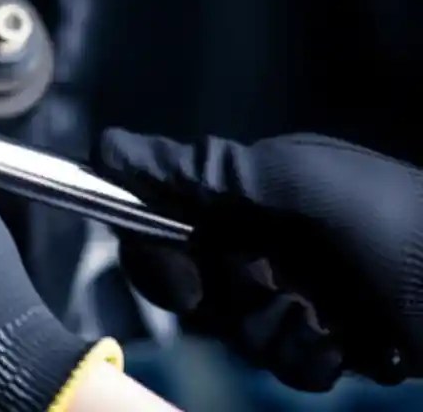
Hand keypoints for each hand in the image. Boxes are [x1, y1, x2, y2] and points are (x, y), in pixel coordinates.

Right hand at [96, 131, 422, 390]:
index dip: (159, 248)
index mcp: (263, 186)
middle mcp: (274, 232)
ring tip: (338, 332)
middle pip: (198, 279)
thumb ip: (215, 168)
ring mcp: (304, 284)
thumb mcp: (310, 187)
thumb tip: (113, 148)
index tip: (185, 284)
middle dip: (235, 304)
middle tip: (281, 302)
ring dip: (282, 337)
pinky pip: (285, 356)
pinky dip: (315, 360)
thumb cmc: (412, 235)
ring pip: (239, 325)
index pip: (169, 209)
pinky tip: (360, 351)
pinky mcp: (333, 332)